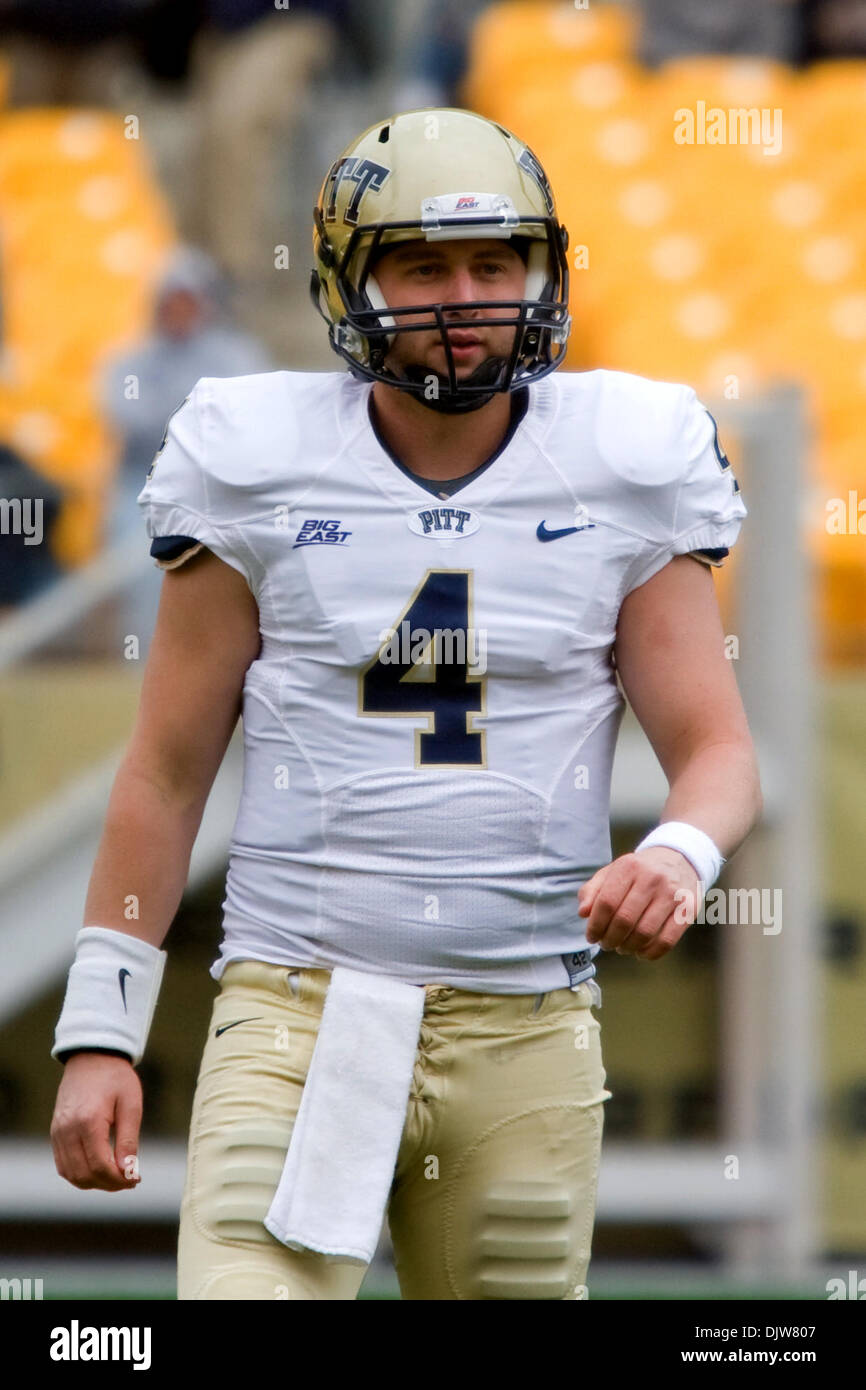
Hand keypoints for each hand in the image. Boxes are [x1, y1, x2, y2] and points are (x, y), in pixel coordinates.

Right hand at [50, 1054, 142, 1191]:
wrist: (91, 1057)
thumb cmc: (115, 1078)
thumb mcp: (131, 1105)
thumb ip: (128, 1140)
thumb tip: (129, 1171)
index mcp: (88, 1121)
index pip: (100, 1166)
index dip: (119, 1179)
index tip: (135, 1179)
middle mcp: (68, 1130)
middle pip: (84, 1175)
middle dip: (108, 1184)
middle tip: (128, 1180)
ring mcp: (57, 1132)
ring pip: (71, 1174)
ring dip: (94, 1182)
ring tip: (115, 1176)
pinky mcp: (55, 1132)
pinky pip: (63, 1164)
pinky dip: (79, 1174)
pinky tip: (98, 1169)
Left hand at [577, 848, 700, 960]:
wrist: (679, 858)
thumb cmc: (639, 871)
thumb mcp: (613, 872)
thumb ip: (593, 891)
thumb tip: (583, 913)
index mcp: (629, 867)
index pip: (606, 902)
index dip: (595, 925)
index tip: (591, 936)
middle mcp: (652, 878)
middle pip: (624, 920)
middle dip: (610, 939)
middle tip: (606, 944)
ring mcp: (673, 894)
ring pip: (645, 933)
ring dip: (628, 947)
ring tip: (622, 947)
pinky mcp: (688, 909)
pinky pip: (667, 940)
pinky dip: (650, 953)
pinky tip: (641, 952)